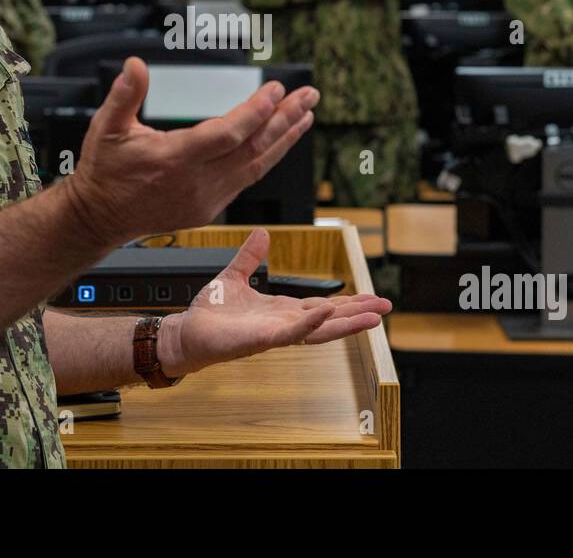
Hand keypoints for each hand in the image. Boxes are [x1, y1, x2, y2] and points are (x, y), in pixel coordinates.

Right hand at [64, 58, 317, 244]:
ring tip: (306, 114)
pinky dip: (268, 156)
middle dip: (285, 119)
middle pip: (252, 148)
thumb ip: (124, 95)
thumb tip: (134, 65)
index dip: (255, 113)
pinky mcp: (210, 206)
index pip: (227, 135)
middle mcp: (196, 182)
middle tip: (308, 96)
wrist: (100, 216)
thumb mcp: (106, 128)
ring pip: (256, 166)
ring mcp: (207, 198)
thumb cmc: (105, 171)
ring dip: (285, 138)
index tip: (275, 91)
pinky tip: (282, 140)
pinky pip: (247, 178)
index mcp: (173, 159)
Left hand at [156, 228, 391, 376]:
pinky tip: (325, 313)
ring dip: (345, 324)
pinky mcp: (259, 340)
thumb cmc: (210, 313)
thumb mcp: (234, 276)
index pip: (323, 306)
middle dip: (358, 314)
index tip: (373, 298)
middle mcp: (283, 324)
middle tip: (386, 308)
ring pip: (318, 330)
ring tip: (372, 319)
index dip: (348, 303)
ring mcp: (274, 334)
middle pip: (329, 320)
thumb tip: (262, 232)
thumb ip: (250, 257)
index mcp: (282, 310)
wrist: (186, 333)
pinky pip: (288, 333)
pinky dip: (308, 323)